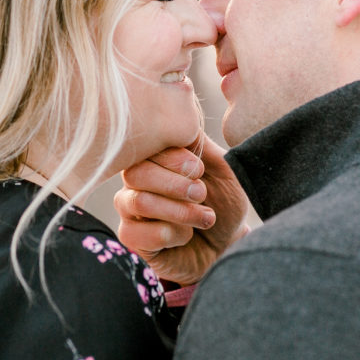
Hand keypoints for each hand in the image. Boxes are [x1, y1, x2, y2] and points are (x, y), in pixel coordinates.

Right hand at [115, 135, 249, 285]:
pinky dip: (173, 235)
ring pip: (139, 202)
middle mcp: (136, 181)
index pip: (146, 148)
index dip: (172, 158)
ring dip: (179, 211)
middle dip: (175, 185)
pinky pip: (139, 233)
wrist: (229, 244)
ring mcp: (130, 210)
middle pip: (135, 173)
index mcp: (155, 158)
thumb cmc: (224, 202)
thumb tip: (182, 115)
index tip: (198, 169)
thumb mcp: (221, 169)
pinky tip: (187, 236)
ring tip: (206, 217)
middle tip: (201, 194)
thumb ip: (200, 144)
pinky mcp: (131, 238)